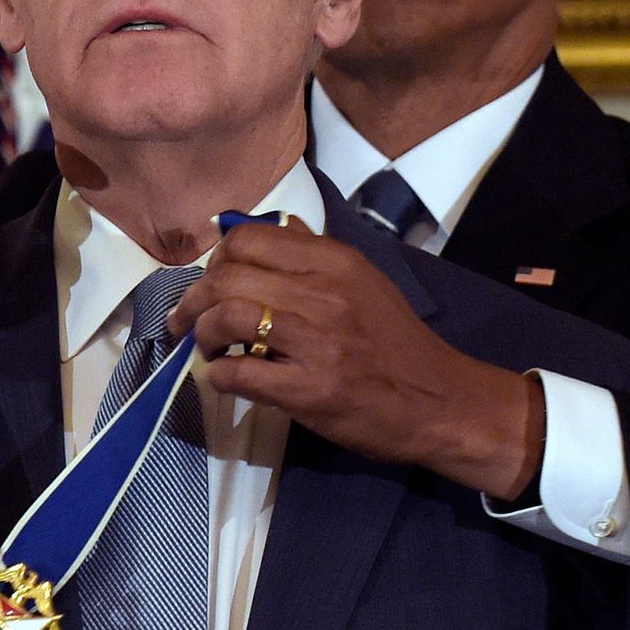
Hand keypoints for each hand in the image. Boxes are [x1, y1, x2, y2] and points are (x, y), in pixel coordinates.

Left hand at [166, 221, 544, 499]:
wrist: (440, 401)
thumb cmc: (395, 341)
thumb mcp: (364, 280)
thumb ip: (317, 253)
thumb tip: (275, 228)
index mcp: (333, 260)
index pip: (247, 239)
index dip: (216, 260)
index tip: (212, 282)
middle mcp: (323, 293)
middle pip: (227, 276)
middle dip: (194, 300)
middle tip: (189, 321)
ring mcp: (316, 342)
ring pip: (226, 318)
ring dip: (201, 335)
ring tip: (207, 349)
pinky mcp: (310, 390)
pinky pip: (239, 374)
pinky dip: (218, 376)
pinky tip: (225, 378)